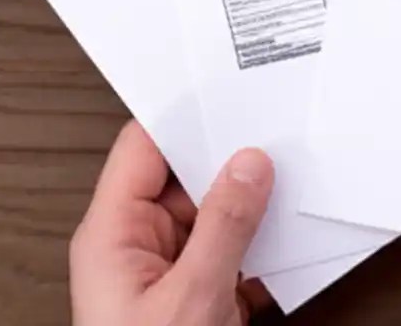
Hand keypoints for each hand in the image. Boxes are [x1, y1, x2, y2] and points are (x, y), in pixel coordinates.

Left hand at [70, 121, 275, 325]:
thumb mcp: (192, 296)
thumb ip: (223, 228)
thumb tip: (248, 168)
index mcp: (110, 235)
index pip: (142, 150)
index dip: (183, 119)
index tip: (229, 100)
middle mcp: (132, 248)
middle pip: (183, 180)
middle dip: (229, 165)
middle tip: (277, 149)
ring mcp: (165, 275)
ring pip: (211, 218)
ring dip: (250, 212)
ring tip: (289, 199)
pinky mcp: (193, 300)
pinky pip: (227, 254)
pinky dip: (258, 249)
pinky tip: (287, 245)